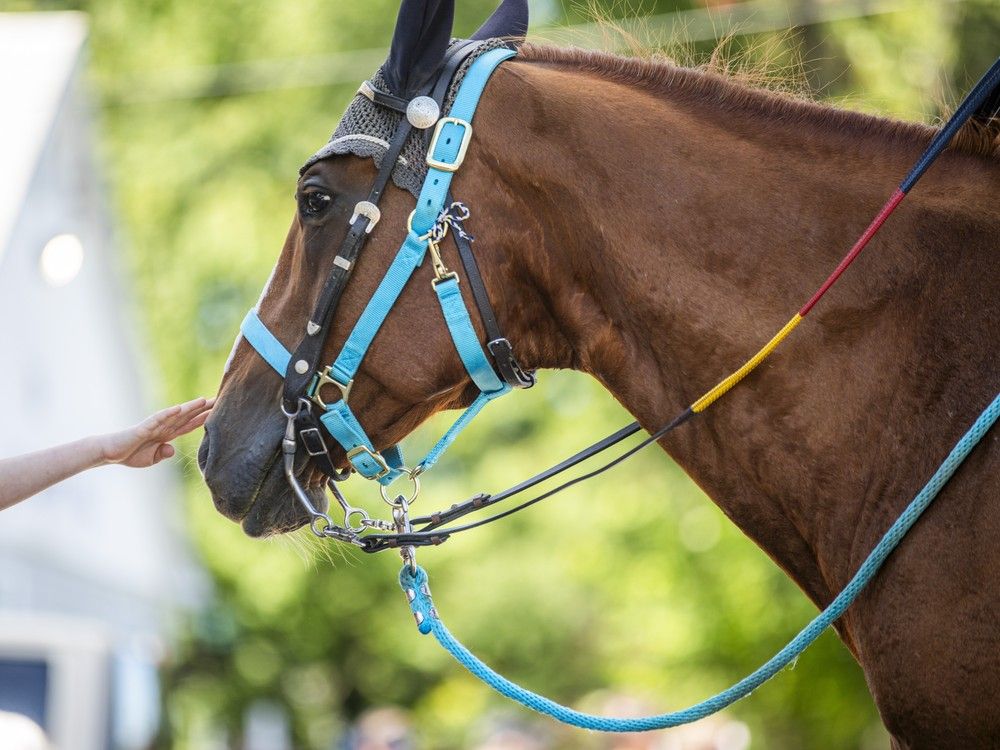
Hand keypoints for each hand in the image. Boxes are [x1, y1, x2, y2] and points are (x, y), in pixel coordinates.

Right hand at [99, 397, 214, 467]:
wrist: (109, 453)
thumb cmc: (130, 454)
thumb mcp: (152, 459)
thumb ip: (164, 453)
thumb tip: (172, 449)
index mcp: (167, 435)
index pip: (190, 425)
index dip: (204, 419)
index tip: (219, 413)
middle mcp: (163, 427)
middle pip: (187, 416)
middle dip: (203, 409)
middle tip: (220, 400)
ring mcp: (154, 426)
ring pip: (175, 415)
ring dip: (189, 408)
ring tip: (203, 400)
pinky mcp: (143, 428)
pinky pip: (157, 419)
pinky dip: (168, 414)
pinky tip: (178, 408)